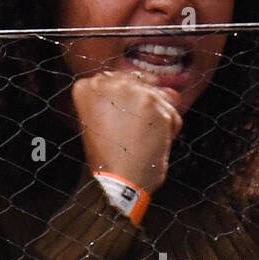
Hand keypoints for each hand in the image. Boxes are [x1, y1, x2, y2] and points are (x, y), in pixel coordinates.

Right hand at [72, 69, 182, 193]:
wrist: (118, 181)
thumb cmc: (108, 157)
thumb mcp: (99, 121)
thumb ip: (117, 97)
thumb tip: (157, 84)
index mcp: (86, 87)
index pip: (117, 79)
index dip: (127, 100)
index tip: (124, 118)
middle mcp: (108, 83)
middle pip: (140, 84)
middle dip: (144, 106)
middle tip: (134, 132)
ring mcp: (132, 91)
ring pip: (158, 97)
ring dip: (157, 118)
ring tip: (142, 139)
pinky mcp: (154, 103)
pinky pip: (172, 111)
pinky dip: (169, 128)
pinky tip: (153, 142)